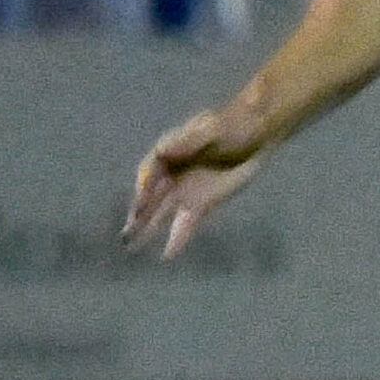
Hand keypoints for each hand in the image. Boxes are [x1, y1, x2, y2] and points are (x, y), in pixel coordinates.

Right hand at [123, 107, 262, 258]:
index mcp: (168, 153)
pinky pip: (185, 224)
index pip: (149, 172)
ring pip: (162, 214)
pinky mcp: (201, 205)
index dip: (144, 187)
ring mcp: (184, 191)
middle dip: (138, 214)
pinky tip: (167, 254)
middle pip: (150, 197)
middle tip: (126, 233)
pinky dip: (177, 238)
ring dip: (148, 229)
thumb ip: (188, 140)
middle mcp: (170, 175)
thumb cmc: (231, 125)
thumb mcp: (211, 128)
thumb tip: (163, 148)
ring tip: (131, 246)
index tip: (141, 201)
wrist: (254, 135)